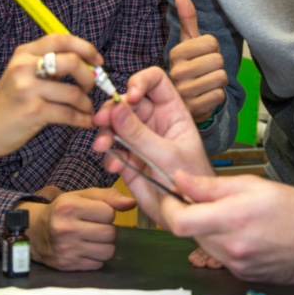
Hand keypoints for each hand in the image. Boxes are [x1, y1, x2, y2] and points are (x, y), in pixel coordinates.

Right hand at [0, 34, 102, 163]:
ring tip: (86, 109)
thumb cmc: (10, 102)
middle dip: (89, 76)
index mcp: (24, 53)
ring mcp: (28, 89)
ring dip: (86, 103)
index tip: (98, 61)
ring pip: (74, 92)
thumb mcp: (24, 74)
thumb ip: (51, 66)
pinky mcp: (33, 111)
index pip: (61, 39)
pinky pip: (69, 113)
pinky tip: (84, 122)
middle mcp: (24, 66)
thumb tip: (87, 65)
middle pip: (72, 61)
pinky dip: (82, 119)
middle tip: (91, 88)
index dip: (85, 48)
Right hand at [24, 188, 135, 270]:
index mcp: (68, 207)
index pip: (109, 213)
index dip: (107, 212)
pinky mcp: (68, 265)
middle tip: (94, 226)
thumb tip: (132, 202)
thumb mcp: (83, 196)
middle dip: (106, 229)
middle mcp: (65, 228)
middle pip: (110, 233)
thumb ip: (109, 196)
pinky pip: (98, 264)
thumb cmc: (64, 211)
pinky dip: (96, 257)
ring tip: (90, 238)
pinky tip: (84, 249)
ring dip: (104, 245)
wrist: (36, 232)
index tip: (96, 212)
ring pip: (107, 251)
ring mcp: (66, 249)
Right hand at [92, 67, 213, 226]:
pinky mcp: (128, 158)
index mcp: (172, 111)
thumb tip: (117, 108)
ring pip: (114, 124)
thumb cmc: (191, 181)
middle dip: (112, 109)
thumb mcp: (167, 155)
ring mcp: (139, 139)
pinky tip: (115, 166)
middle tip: (102, 120)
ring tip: (103, 146)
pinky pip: (112, 149)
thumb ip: (140, 133)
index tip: (129, 96)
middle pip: (127, 101)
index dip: (139, 82)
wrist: (187, 212)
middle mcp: (154, 121)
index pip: (155, 81)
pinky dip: (108, 155)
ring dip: (105, 133)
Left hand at [161, 172, 293, 284]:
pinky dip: (221, 242)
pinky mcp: (241, 274)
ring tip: (229, 215)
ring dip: (205, 228)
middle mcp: (231, 247)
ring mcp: (236, 265)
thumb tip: (180, 179)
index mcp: (233, 219)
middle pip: (188, 233)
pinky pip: (218, 256)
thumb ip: (211, 185)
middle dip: (188, 214)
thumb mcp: (253, 185)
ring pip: (202, 244)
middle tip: (201, 199)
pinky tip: (241, 231)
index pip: (180, 221)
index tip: (170, 195)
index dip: (167, 207)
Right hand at [167, 0, 226, 122]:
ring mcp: (185, 92)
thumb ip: (187, 19)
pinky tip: (205, 95)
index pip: (211, 42)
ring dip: (218, 81)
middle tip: (204, 71)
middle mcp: (177, 72)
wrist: (181, 102)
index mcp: (176, 53)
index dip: (212, 49)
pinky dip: (217, 95)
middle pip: (218, 60)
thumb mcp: (186, 44)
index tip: (201, 55)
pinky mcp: (194, 108)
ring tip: (205, 82)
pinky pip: (220, 95)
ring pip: (221, 77)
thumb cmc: (188, 68)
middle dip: (216, 65)